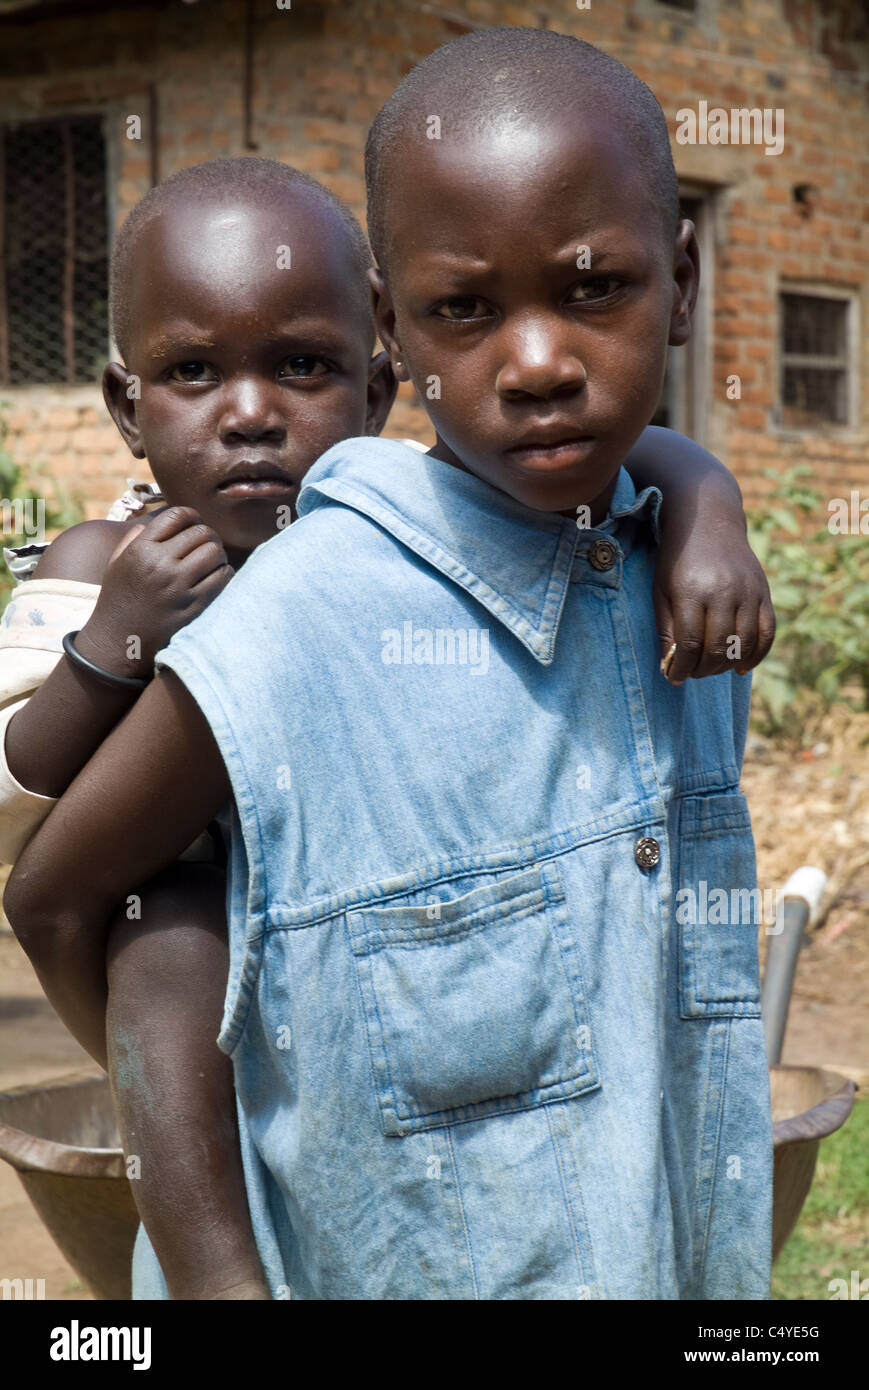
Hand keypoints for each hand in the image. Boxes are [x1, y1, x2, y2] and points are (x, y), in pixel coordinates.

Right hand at [76, 507, 232, 677]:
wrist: (118, 641)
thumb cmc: (118, 599)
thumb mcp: (117, 562)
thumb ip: (136, 537)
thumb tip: (163, 519)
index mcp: (140, 549)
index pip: (177, 515)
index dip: (191, 516)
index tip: (194, 524)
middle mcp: (160, 564)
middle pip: (201, 532)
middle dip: (208, 535)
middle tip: (206, 544)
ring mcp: (179, 586)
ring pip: (215, 552)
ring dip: (218, 553)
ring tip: (212, 561)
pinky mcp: (195, 605)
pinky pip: (223, 577)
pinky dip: (225, 572)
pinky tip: (216, 576)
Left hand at [653, 514, 775, 683]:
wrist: (708, 520)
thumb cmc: (677, 560)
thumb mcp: (661, 590)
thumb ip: (666, 629)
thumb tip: (670, 667)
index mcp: (692, 591)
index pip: (690, 644)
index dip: (682, 668)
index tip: (674, 678)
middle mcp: (723, 591)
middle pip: (718, 647)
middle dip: (703, 669)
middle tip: (693, 673)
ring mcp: (747, 591)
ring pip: (743, 644)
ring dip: (727, 665)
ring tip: (712, 668)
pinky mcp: (763, 592)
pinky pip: (767, 632)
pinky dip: (757, 655)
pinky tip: (742, 667)